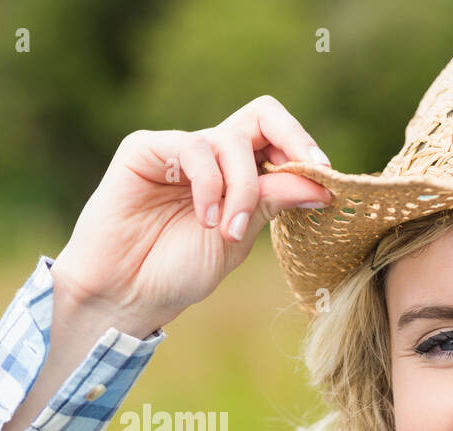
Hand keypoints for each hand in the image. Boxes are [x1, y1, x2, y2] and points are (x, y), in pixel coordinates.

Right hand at [49, 95, 331, 338]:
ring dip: (243, 188)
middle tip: (308, 168)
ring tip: (228, 230)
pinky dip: (210, 184)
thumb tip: (323, 181)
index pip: (276, 139)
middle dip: (292, 138)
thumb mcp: (238, 239)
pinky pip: (194, 147)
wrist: (125, 295)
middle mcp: (210, 157)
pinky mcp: (145, 150)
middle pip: (261, 114)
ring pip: (232, 139)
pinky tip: (205, 218)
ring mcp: (177, 150)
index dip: (304, 148)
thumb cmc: (176, 273)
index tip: (327, 176)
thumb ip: (272, 203)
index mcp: (234, 176)